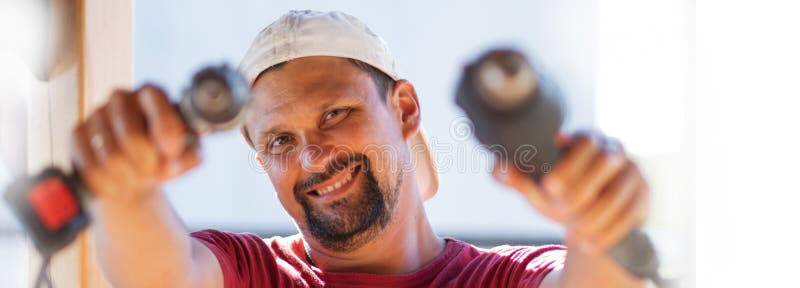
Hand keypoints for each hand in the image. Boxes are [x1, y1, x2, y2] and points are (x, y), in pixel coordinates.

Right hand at [70, 85, 199, 202]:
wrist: (137, 172)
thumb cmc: (166, 156)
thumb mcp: (189, 154)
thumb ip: (190, 154)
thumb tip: (173, 160)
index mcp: (152, 94)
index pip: (156, 103)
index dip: (166, 132)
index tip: (171, 153)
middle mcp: (121, 97)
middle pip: (131, 137)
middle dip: (147, 165)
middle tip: (152, 172)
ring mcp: (96, 114)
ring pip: (110, 158)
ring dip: (129, 179)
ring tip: (137, 180)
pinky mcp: (77, 134)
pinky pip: (91, 168)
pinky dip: (110, 185)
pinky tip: (118, 185)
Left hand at [492, 132, 649, 253]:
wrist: (586, 218)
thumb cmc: (558, 195)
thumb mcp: (536, 189)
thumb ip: (518, 178)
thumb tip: (499, 169)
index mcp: (585, 139)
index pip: (584, 142)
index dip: (569, 164)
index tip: (549, 187)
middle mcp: (614, 150)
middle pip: (606, 162)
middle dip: (583, 188)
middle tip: (560, 210)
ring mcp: (632, 173)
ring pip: (618, 192)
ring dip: (594, 217)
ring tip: (573, 234)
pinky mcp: (642, 198)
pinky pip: (631, 214)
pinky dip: (608, 232)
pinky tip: (589, 245)